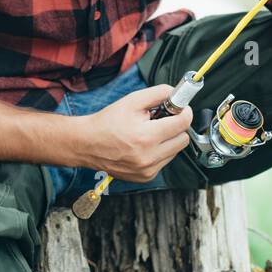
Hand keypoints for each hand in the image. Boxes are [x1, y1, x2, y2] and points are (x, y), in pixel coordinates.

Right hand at [74, 83, 193, 182]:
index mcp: (146, 136)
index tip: (180, 108)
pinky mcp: (146, 177)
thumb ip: (158, 94)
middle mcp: (149, 157)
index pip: (183, 123)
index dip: (184, 111)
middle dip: (176, 126)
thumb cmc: (108, 121)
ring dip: (168, 140)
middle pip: (183, 139)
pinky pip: (164, 161)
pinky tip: (144, 145)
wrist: (87, 144)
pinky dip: (159, 151)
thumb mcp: (132, 100)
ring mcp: (148, 170)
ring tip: (149, 132)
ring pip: (175, 151)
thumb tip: (177, 94)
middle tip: (162, 119)